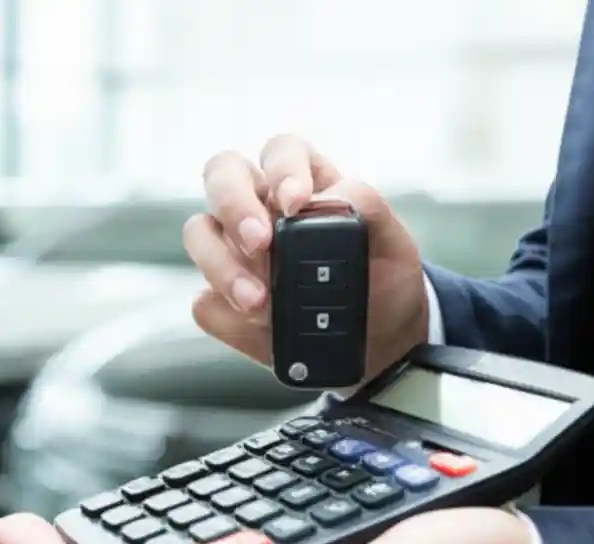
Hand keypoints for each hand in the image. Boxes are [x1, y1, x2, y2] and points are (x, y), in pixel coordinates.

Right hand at [184, 135, 428, 379]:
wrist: (379, 342)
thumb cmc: (381, 281)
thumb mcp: (395, 244)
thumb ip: (368, 208)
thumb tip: (330, 197)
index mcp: (302, 183)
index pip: (280, 151)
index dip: (281, 168)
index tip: (295, 203)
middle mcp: (258, 208)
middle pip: (220, 175)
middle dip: (234, 206)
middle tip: (260, 243)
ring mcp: (233, 253)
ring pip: (198, 234)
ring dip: (222, 266)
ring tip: (259, 301)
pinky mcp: (222, 299)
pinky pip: (205, 301)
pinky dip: (227, 314)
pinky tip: (259, 326)